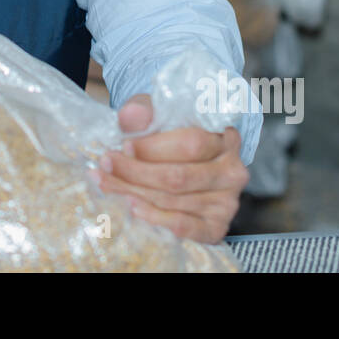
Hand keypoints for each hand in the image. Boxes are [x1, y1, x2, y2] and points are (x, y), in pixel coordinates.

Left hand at [92, 93, 248, 243]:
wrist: (183, 167)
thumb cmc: (171, 138)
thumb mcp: (159, 116)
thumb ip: (144, 112)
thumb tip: (132, 116)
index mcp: (224, 139)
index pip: (191, 144)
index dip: (154, 146)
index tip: (124, 145)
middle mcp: (232, 171)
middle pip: (179, 176)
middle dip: (136, 171)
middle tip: (106, 164)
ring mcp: (227, 202)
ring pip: (175, 200)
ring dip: (135, 192)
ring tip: (106, 183)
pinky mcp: (217, 227)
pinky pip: (186, 227)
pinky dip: (156, 218)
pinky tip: (133, 208)